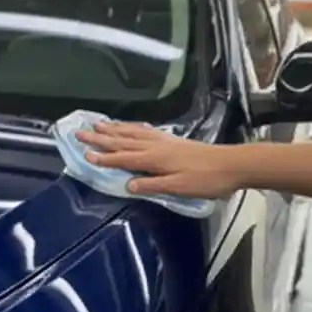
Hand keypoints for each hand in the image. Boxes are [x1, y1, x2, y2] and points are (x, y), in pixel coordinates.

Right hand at [74, 121, 245, 198]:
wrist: (231, 164)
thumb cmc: (206, 180)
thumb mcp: (179, 187)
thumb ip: (152, 186)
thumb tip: (127, 184)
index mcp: (154, 159)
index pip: (123, 158)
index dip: (103, 157)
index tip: (84, 154)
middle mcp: (155, 146)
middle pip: (123, 141)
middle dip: (100, 138)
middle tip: (80, 132)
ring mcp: (163, 141)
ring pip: (132, 132)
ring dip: (114, 129)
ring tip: (98, 124)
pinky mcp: (172, 140)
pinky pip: (145, 130)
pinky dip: (132, 127)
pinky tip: (129, 126)